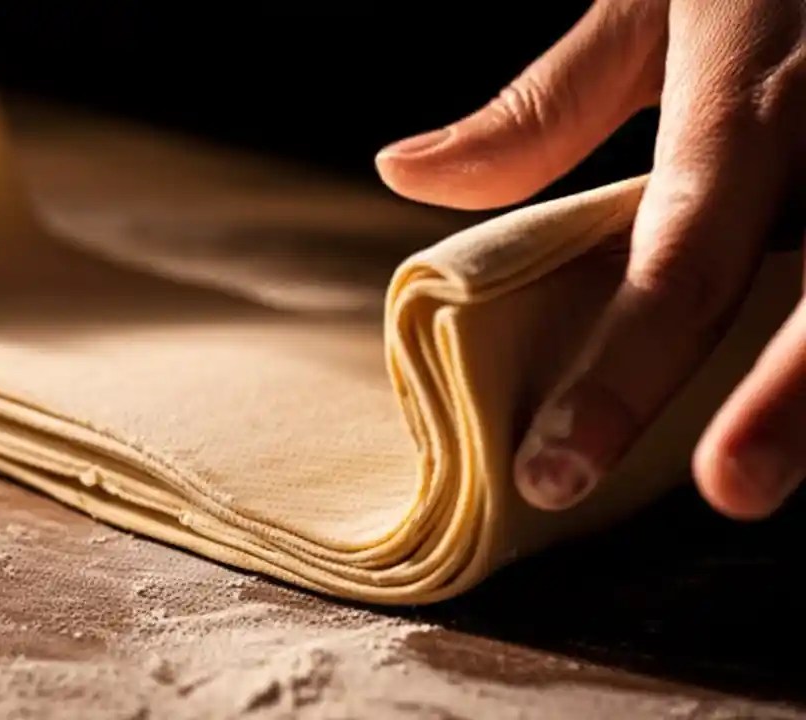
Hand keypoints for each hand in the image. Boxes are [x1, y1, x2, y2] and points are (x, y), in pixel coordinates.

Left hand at [376, 0, 805, 519]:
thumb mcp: (654, 1)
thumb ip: (540, 108)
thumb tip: (405, 173)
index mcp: (751, 104)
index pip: (679, 266)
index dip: (621, 380)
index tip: (553, 471)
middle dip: (785, 411)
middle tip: (729, 491)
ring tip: (765, 473)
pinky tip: (798, 397)